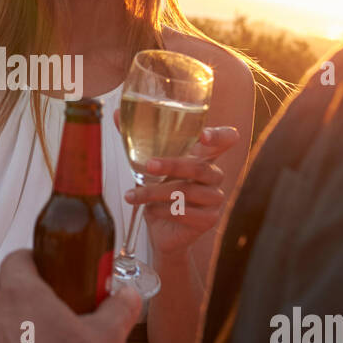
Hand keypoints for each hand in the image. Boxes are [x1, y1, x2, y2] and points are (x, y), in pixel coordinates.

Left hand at [115, 115, 238, 256]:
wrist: (161, 230)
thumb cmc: (158, 191)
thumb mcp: (147, 164)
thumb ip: (137, 138)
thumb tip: (115, 113)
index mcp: (205, 156)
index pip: (226, 139)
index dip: (219, 136)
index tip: (203, 135)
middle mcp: (215, 175)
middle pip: (199, 166)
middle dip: (171, 165)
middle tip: (148, 165)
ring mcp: (215, 198)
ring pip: (187, 191)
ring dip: (156, 192)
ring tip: (134, 195)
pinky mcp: (209, 219)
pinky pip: (185, 212)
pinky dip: (163, 211)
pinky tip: (150, 210)